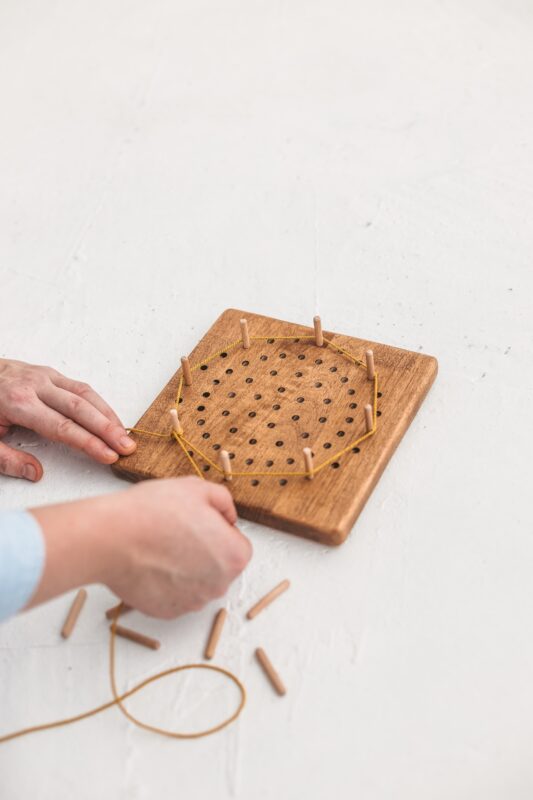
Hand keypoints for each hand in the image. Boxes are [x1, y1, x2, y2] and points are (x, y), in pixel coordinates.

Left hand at [0, 358, 135, 480]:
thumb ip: (7, 459)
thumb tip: (36, 473)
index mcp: (18, 403)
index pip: (63, 427)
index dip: (89, 443)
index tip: (109, 456)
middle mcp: (34, 386)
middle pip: (80, 408)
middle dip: (108, 429)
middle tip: (128, 447)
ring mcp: (43, 376)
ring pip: (85, 394)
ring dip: (108, 414)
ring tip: (125, 435)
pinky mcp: (48, 373)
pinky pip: (80, 387)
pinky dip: (98, 403)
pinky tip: (109, 417)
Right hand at [105, 478, 251, 616]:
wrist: (111, 538)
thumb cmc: (153, 512)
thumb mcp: (197, 488)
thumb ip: (223, 501)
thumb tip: (228, 517)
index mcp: (234, 556)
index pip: (237, 544)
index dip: (217, 530)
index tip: (196, 522)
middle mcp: (219, 585)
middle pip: (219, 566)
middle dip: (204, 551)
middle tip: (176, 532)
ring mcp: (192, 602)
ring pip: (197, 581)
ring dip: (185, 567)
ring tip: (160, 546)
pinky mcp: (167, 612)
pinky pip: (174, 595)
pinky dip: (166, 582)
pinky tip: (150, 563)